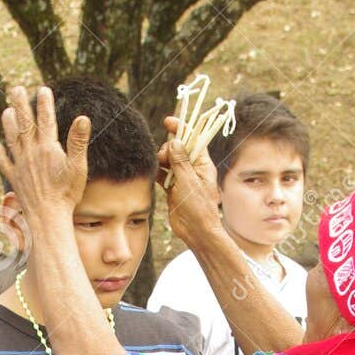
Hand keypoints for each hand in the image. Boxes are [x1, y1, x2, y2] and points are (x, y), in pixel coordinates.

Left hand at [0, 85, 88, 222]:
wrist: (47, 218)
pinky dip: (0, 155)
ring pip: (12, 140)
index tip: (43, 88)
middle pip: (24, 124)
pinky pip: (5, 164)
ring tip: (6, 111)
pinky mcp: (15, 180)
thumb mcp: (78, 167)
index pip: (46, 120)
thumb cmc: (66, 194)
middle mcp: (31, 153)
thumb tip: (83, 117)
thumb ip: (78, 141)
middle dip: (20, 105)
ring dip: (8, 124)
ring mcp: (21, 166)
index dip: (44, 103)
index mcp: (47, 148)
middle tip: (15, 88)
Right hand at [158, 115, 222, 245]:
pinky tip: (152, 174)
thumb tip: (174, 140)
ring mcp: (182, 178)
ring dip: (160, 161)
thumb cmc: (198, 208)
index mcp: (202, 163)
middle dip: (167, 149)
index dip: (181, 128)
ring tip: (158, 168)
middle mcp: (193, 168)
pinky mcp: (173, 189)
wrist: (197, 232)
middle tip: (163, 160)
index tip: (167, 121)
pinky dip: (157, 172)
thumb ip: (180, 160)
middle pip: (176, 148)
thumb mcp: (189, 181)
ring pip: (168, 161)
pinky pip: (162, 174)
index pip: (192, 138)